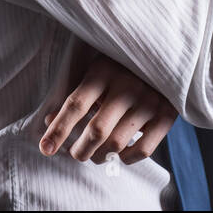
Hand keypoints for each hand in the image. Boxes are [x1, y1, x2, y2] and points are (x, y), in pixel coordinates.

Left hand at [40, 52, 179, 165]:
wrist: (164, 54)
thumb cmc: (120, 67)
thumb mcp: (95, 73)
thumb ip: (75, 97)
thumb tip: (48, 124)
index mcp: (105, 70)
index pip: (76, 105)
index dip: (58, 130)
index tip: (45, 149)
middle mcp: (128, 84)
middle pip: (97, 131)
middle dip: (79, 150)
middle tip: (75, 154)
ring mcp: (150, 99)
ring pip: (117, 144)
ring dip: (100, 157)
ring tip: (95, 155)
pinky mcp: (167, 113)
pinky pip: (143, 150)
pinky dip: (127, 158)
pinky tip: (120, 154)